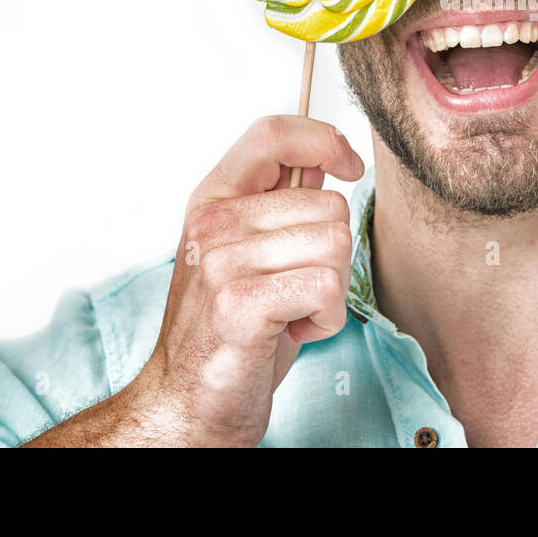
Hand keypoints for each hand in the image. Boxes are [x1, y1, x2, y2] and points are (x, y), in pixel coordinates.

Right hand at [128, 115, 364, 446]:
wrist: (188, 404)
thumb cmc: (228, 332)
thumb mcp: (251, 252)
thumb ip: (281, 201)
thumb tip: (322, 156)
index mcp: (214, 200)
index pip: (273, 134)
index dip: (324, 139)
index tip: (349, 165)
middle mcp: (214, 224)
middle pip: (329, 203)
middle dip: (332, 252)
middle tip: (296, 288)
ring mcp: (223, 263)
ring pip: (335, 244)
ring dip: (330, 290)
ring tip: (291, 310)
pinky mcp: (241, 304)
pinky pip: (328, 286)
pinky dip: (327, 318)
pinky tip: (292, 330)